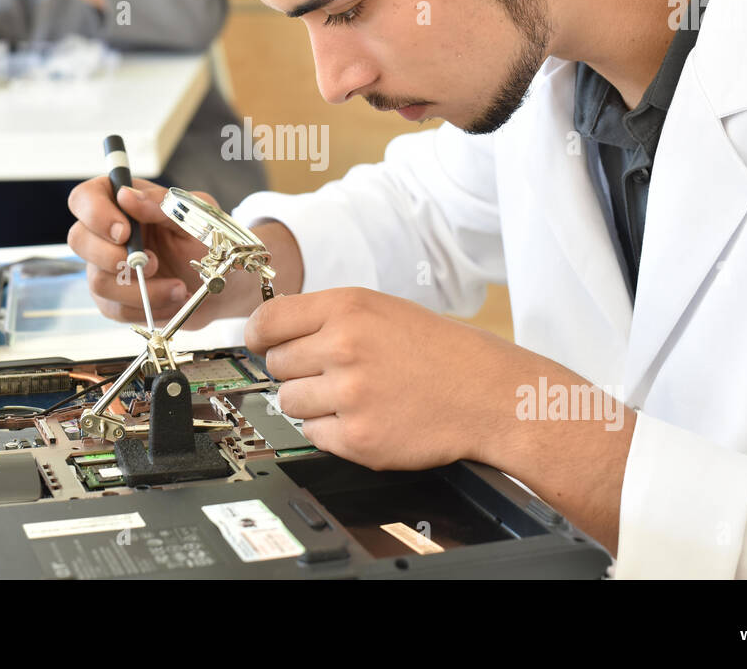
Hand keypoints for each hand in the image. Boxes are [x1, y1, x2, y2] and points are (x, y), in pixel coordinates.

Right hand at [67, 179, 270, 328]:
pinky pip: (114, 309)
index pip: (85, 199)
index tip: (124, 231)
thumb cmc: (210, 241)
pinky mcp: (115, 298)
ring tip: (178, 287)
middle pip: (78, 240)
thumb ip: (163, 204)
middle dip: (112, 257)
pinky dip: (147, 308)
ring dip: (141, 290)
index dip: (95, 215)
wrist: (225, 283)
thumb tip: (127, 196)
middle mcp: (108, 234)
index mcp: (123, 202)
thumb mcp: (196, 215)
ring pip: (97, 281)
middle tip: (152, 263)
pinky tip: (172, 300)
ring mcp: (107, 268)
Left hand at [245, 286, 634, 552]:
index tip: (260, 342)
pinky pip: (313, 435)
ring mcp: (349, 395)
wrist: (487, 394)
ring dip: (313, 402)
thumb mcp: (382, 310)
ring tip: (355, 394)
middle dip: (298, 369)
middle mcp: (343, 347)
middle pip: (275, 364)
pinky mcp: (358, 439)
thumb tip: (268, 331)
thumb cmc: (438, 352)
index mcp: (347, 308)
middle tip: (333, 370)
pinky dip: (332, 431)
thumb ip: (326, 317)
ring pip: (289, 402)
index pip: (267, 321)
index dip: (258, 335)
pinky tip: (365, 416)